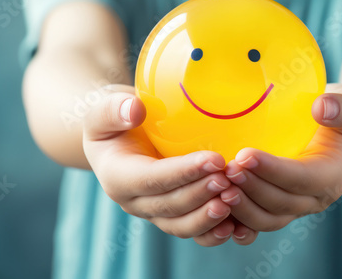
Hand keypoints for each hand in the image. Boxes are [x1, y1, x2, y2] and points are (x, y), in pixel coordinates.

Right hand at [83, 85, 240, 245]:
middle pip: (170, 206)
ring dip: (209, 217)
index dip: (183, 172)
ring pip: (182, 226)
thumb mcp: (103, 109)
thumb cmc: (112, 121)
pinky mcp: (171, 217)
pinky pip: (194, 232)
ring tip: (235, 199)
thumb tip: (135, 110)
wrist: (116, 141)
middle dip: (202, 194)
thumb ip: (113, 109)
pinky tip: (238, 224)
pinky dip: (215, 232)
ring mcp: (153, 214)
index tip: (214, 159)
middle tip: (230, 179)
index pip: (152, 179)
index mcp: (117, 177)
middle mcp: (134, 202)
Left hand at [219, 84, 341, 243]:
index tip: (244, 155)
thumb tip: (322, 107)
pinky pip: (254, 223)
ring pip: (266, 219)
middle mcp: (313, 198)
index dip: (273, 170)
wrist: (335, 134)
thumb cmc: (341, 116)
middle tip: (225, 170)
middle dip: (251, 189)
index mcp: (331, 175)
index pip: (302, 179)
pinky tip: (214, 210)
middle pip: (280, 203)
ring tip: (217, 188)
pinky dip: (235, 222)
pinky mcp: (274, 210)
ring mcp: (293, 208)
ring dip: (240, 208)